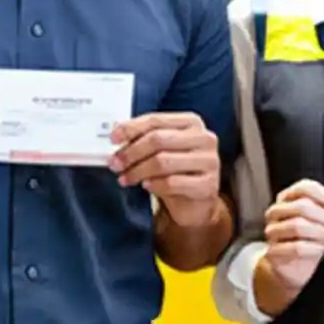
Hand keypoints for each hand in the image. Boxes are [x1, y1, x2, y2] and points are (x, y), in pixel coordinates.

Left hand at [109, 112, 220, 226]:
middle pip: (158, 139)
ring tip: (125, 178)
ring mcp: (210, 161)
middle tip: (115, 164)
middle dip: (131, 152)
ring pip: (163, 162)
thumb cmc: (176, 171)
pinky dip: (154, 185)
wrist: (196, 203)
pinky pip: (173, 183)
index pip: (156, 120)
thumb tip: (117, 137)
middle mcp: (204, 138)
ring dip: (138, 171)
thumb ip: (142, 139)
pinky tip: (146, 186)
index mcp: (191, 122)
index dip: (131, 128)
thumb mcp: (160, 151)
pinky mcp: (209, 185)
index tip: (113, 139)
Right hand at [260, 180, 323, 290]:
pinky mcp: (273, 251)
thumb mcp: (320, 219)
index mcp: (287, 198)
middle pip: (302, 206)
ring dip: (319, 234)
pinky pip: (295, 247)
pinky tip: (319, 250)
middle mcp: (276, 212)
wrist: (293, 267)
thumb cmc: (308, 239)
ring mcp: (272, 231)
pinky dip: (312, 249)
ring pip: (297, 226)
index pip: (305, 188)